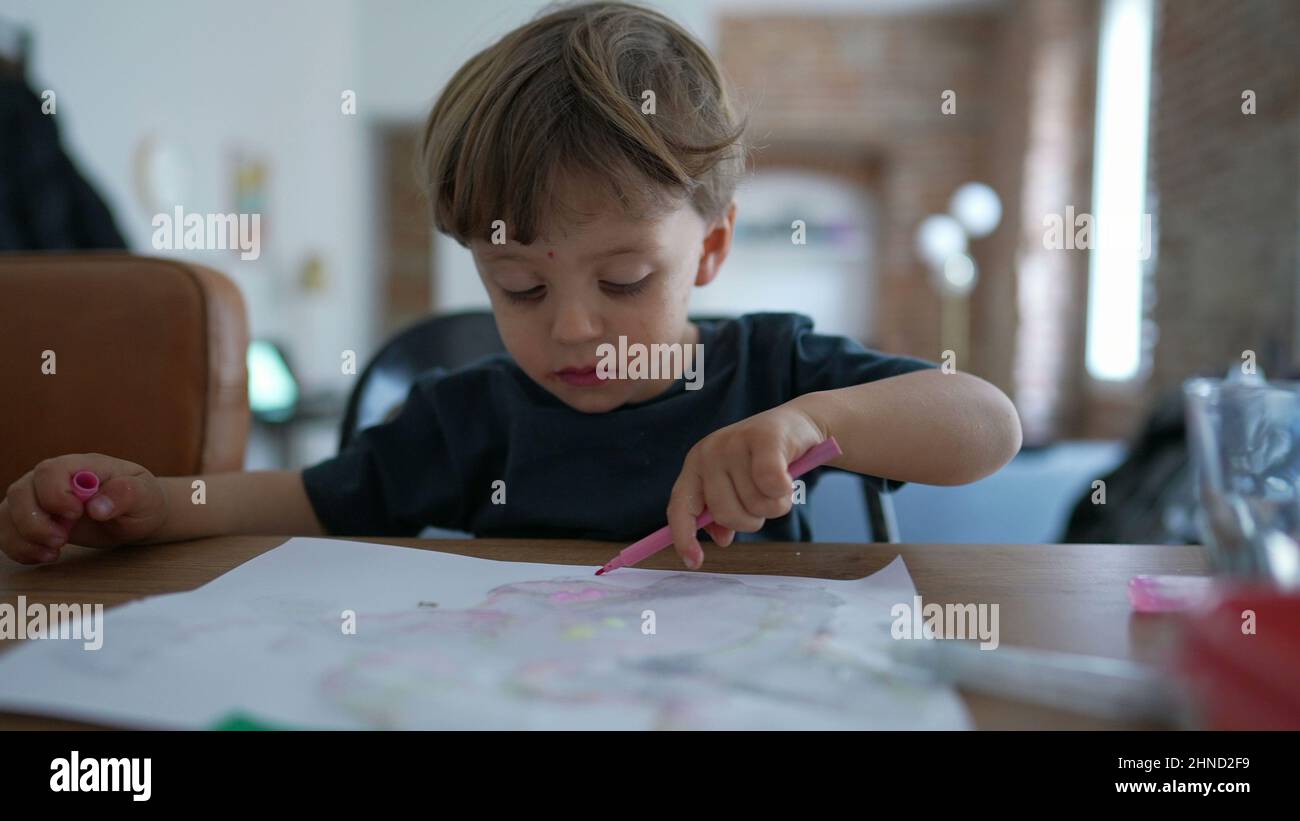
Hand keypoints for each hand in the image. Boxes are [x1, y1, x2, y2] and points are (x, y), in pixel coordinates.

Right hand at [1, 453, 166, 564]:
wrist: (135, 516)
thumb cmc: (140, 499)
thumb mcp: (144, 495)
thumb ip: (125, 495)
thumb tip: (97, 507)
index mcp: (80, 466)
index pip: (50, 471)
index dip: (54, 494)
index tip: (75, 514)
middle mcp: (51, 479)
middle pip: (20, 493)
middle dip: (34, 522)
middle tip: (62, 541)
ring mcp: (38, 499)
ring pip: (8, 513)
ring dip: (23, 538)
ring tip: (53, 552)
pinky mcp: (32, 520)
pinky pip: (8, 532)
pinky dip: (19, 549)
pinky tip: (45, 556)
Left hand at [667, 404, 825, 569]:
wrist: (797, 425)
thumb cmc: (763, 461)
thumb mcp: (737, 486)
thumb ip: (723, 511)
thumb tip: (721, 539)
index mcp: (696, 466)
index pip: (680, 506)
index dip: (684, 536)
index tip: (694, 562)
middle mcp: (709, 452)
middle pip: (724, 513)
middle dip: (750, 520)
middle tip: (764, 502)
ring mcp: (734, 442)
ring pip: (754, 503)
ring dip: (774, 505)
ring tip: (778, 485)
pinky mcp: (764, 438)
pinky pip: (772, 486)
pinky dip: (784, 490)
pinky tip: (787, 477)